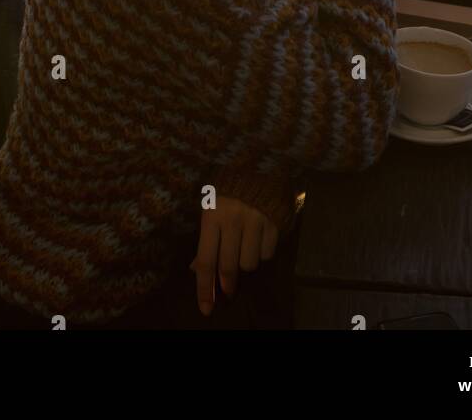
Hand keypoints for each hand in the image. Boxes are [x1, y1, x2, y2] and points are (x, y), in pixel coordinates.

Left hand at [189, 197, 277, 315]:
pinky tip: (259, 238)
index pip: (206, 261)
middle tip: (228, 291)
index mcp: (212, 216)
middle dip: (227, 284)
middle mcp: (233, 221)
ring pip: (249, 264)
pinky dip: (262, 253)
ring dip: (246, 263)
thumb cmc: (228, 188)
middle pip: (228, 267)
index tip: (206, 309)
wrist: (259, 163)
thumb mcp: (210, 208)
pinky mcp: (274, 222)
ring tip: (244, 248)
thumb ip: (205, 239)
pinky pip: (267, 254)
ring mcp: (255, 221)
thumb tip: (196, 270)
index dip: (204, 288)